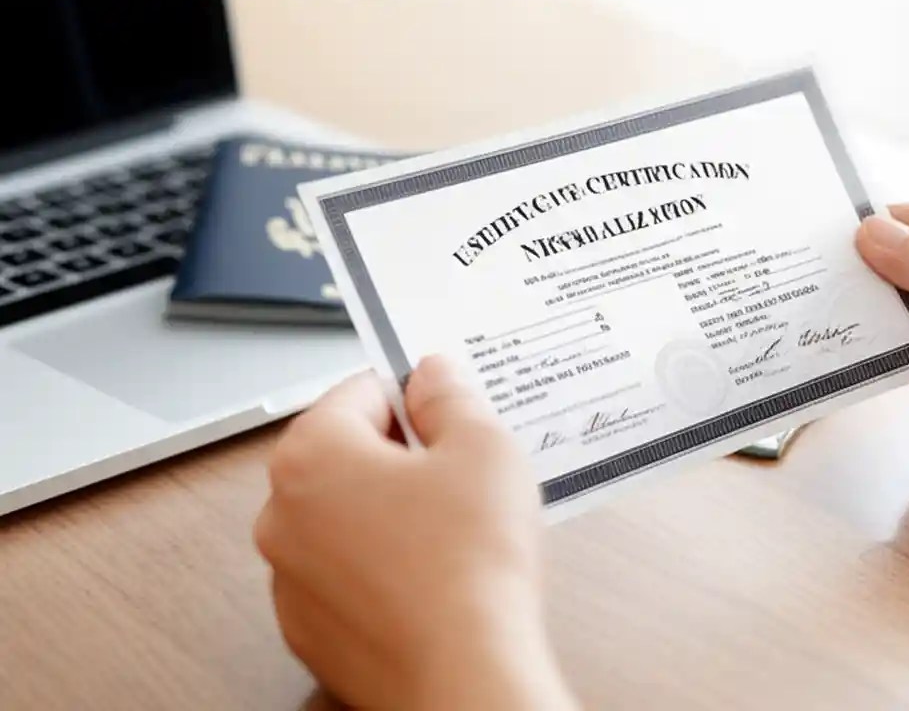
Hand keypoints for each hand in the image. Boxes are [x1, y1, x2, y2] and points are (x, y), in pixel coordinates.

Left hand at [254, 358, 576, 710]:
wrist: (463, 675)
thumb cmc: (469, 567)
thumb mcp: (483, 449)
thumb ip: (450, 398)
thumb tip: (432, 376)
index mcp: (312, 455)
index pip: (359, 392)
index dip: (414, 397)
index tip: (446, 411)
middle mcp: (282, 514)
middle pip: (345, 455)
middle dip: (401, 459)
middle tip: (461, 477)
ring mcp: (290, 578)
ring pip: (344, 519)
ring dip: (389, 515)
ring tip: (454, 535)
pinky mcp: (310, 630)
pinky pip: (346, 576)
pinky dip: (382, 570)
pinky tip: (433, 580)